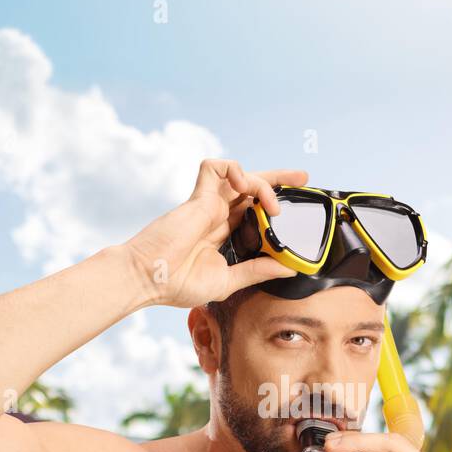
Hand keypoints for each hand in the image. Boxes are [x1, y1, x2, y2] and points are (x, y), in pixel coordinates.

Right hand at [123, 158, 306, 307]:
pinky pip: (215, 167)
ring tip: (273, 205)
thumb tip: (288, 268)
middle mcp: (215, 214)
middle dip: (278, 179)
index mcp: (222, 232)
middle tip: (302, 177)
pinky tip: (244, 185)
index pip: (253, 210)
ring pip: (239, 175)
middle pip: (250, 187)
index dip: (273, 204)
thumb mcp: (228, 281)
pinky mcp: (197, 197)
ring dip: (262, 183)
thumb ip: (257, 271)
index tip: (295, 210)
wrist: (148, 279)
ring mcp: (206, 203)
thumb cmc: (178, 284)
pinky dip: (234, 169)